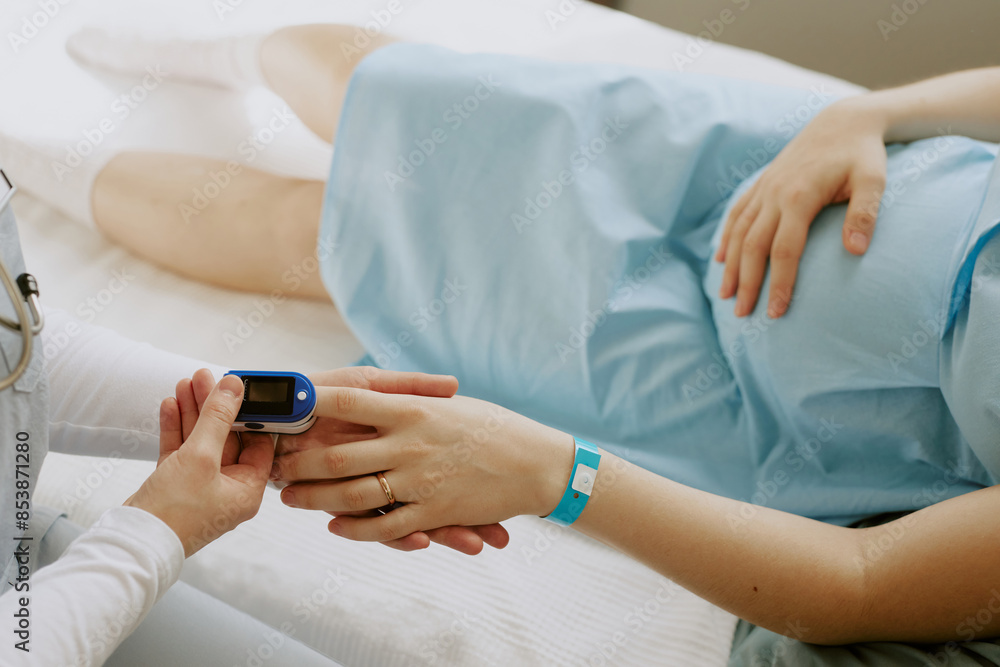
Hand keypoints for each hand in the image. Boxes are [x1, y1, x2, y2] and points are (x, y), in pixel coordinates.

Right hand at [124, 370, 273, 556]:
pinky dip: (176, 429)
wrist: (132, 544)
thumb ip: (217, 418)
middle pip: (226, 437)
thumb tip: (233, 387)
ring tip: (185, 383)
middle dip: (214, 406)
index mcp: (247, 490)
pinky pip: (181, 451)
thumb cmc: (174, 513)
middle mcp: (227, 489)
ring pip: (201, 441)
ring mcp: (200, 487)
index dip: (249, 413)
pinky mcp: (175, 486)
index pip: (259, 442)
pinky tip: (171, 405)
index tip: (239, 388)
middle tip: (204, 377)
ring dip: (194, 412)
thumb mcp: (201, 457)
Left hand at [270, 388, 574, 543]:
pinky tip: (334, 525)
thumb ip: (408, 400)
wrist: (536, 463)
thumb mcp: (448, 405)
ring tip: (291, 498)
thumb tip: (369, 395)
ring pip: (352, 495)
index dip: (312, 401)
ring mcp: (420, 481)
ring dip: (315, 498)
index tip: (286, 401)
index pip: (350, 401)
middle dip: (300, 461)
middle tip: (276, 463)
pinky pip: (384, 527)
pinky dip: (354, 528)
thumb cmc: (492, 427)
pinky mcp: (432, 512)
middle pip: (338, 455)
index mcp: (413, 410)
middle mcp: (410, 444)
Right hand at [716, 96, 888, 317]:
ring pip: (739, 233)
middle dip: (746, 283)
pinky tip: (721, 259)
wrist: (843, 120)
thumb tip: (856, 251)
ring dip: (730, 266)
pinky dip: (727, 238)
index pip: (784, 250)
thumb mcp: (874, 179)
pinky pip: (737, 214)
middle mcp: (774, 194)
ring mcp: (764, 188)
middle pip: (752, 246)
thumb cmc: (863, 153)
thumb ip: (866, 213)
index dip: (779, 282)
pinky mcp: (762, 183)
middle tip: (743, 314)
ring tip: (725, 295)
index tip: (777, 312)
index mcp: (799, 196)